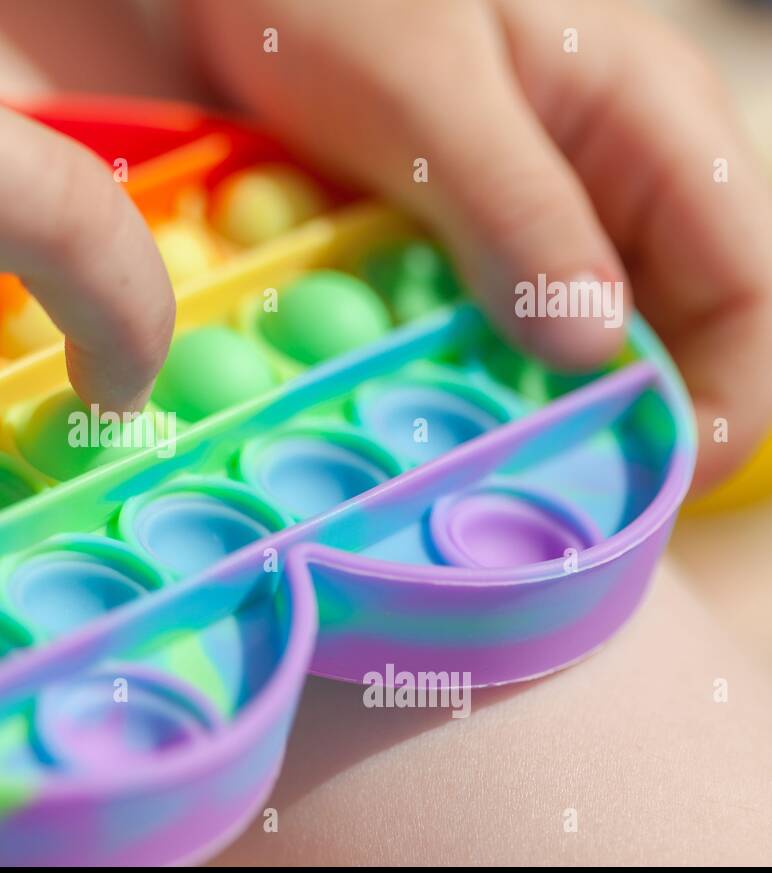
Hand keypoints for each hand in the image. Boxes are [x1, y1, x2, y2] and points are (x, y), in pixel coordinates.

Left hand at [187, 0, 771, 490]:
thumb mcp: (428, 96)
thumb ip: (518, 209)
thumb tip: (595, 350)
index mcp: (648, 122)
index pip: (745, 288)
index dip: (719, 402)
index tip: (645, 490)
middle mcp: (606, 179)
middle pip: (663, 332)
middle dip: (614, 424)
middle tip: (534, 506)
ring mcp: (528, 213)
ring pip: (568, 343)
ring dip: (527, 413)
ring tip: (463, 479)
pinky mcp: (452, 240)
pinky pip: (482, 329)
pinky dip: (457, 379)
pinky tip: (406, 416)